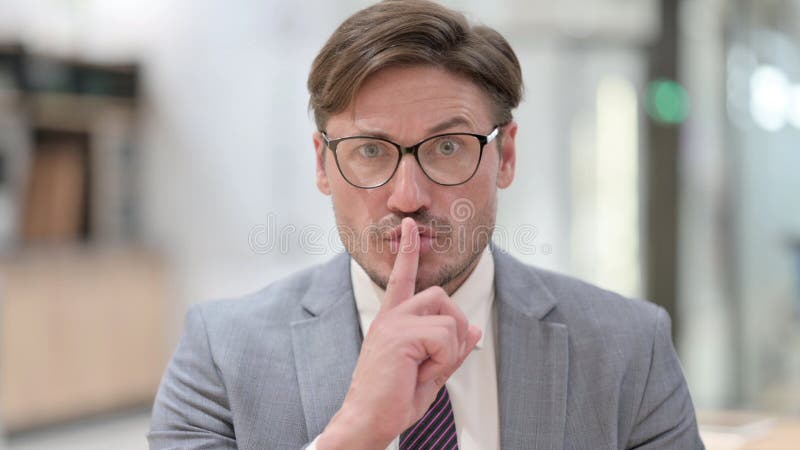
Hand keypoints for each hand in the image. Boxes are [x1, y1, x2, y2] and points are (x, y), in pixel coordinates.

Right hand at [317, 217, 481, 449]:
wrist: (366, 421)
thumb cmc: (392, 400)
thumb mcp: (429, 373)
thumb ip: (450, 349)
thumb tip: (474, 329)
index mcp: (392, 321)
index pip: (402, 278)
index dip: (408, 251)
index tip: (410, 225)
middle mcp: (391, 316)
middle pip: (442, 296)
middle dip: (455, 327)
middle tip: (438, 359)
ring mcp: (394, 323)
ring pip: (449, 318)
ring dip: (449, 349)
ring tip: (425, 371)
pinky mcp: (400, 335)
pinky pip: (445, 337)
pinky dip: (444, 360)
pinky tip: (421, 373)